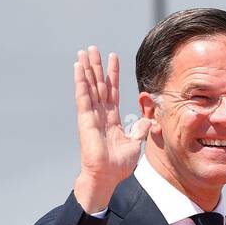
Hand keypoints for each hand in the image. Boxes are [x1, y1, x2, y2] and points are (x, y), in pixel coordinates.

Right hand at [72, 45, 151, 208]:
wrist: (106, 176)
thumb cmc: (118, 165)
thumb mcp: (135, 143)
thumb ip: (139, 129)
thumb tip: (147, 120)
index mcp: (112, 118)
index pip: (112, 91)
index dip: (113, 74)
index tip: (113, 57)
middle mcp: (100, 113)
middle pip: (98, 84)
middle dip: (96, 66)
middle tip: (93, 48)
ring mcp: (91, 115)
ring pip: (89, 86)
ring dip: (86, 68)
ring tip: (84, 52)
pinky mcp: (85, 119)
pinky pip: (83, 96)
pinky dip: (80, 82)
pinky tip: (77, 68)